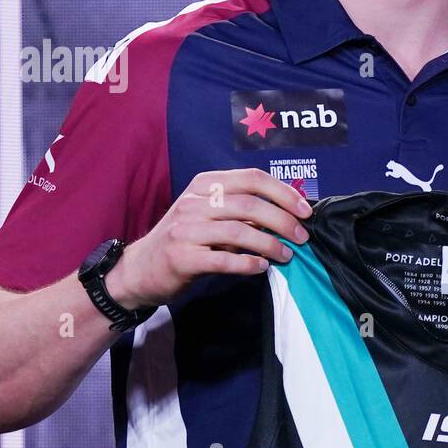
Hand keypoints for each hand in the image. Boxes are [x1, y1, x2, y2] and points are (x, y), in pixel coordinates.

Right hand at [107, 168, 311, 309]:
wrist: (141, 269)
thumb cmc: (186, 240)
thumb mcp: (210, 214)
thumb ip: (242, 209)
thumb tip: (289, 213)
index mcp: (206, 185)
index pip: (252, 178)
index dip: (284, 193)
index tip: (306, 210)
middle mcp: (194, 202)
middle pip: (250, 204)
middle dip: (284, 220)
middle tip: (302, 237)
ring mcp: (185, 229)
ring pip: (239, 231)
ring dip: (270, 245)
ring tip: (286, 255)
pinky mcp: (181, 257)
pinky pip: (223, 259)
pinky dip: (247, 263)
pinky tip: (261, 267)